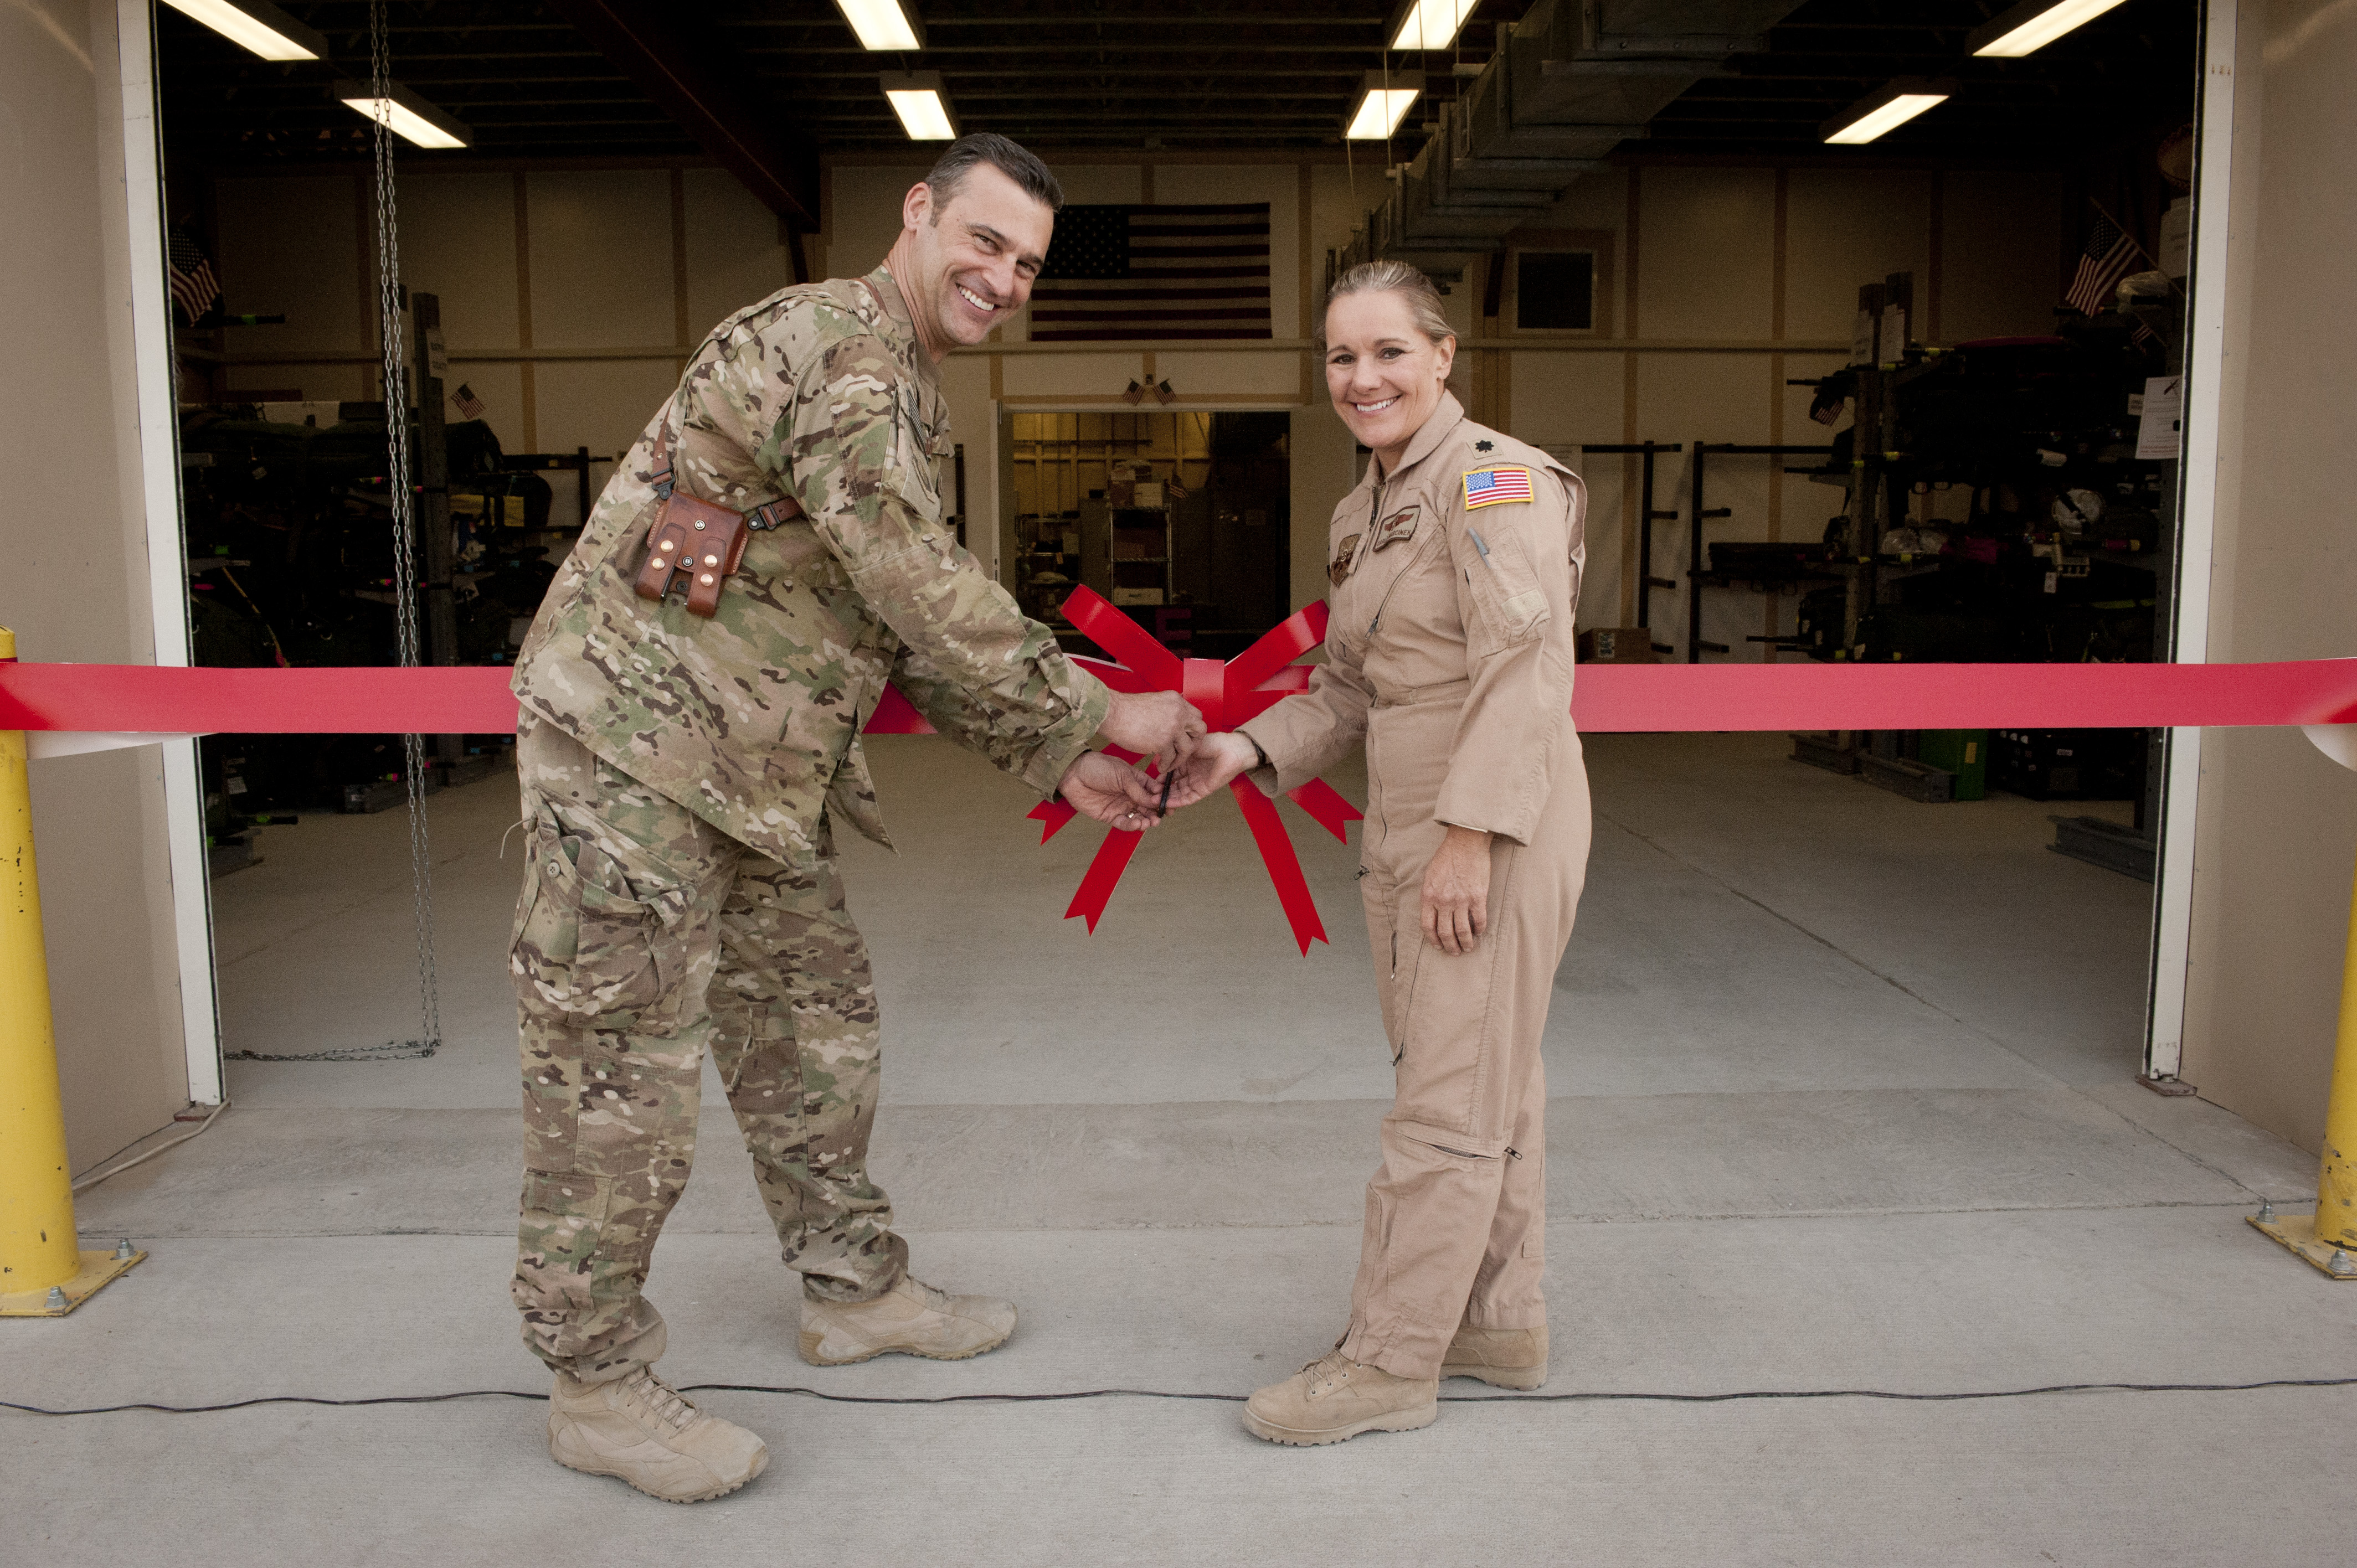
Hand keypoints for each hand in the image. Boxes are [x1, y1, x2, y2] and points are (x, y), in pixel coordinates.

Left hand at [1057, 750, 1165, 831]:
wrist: (1073, 774)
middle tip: (1161, 816)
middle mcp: (1130, 794)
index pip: (1154, 791)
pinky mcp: (1110, 816)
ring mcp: (1121, 805)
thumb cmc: (1098, 767)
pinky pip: (1124, 823)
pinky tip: (1138, 824)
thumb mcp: (1122, 774)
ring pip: (1139, 816)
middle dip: (1156, 812)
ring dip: (1147, 820)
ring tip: (1151, 822)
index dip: (1162, 798)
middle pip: (1148, 806)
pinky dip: (1132, 826)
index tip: (1169, 803)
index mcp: (1136, 781)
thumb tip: (1154, 800)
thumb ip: (1138, 789)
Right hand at [1100, 689, 1205, 771]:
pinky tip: (1160, 766)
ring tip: (1170, 763)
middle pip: (1200, 730)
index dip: (1192, 729)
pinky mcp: (1163, 741)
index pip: (1196, 716)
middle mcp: (1178, 712)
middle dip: (1193, 743)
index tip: (1185, 737)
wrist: (1111, 712)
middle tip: (1183, 751)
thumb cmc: (1126, 709)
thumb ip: (1167, 712)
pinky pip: (1171, 758)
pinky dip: (1167, 765)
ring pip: (1188, 747)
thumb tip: (1173, 725)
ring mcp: (1172, 726)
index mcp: (1176, 701)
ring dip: (1180, 758)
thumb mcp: (1154, 703)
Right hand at [1159, 731, 1259, 809]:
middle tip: (1149, 793)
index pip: (1171, 773)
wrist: (1230, 749)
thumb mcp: (1188, 747)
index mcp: (1187, 762)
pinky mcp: (1204, 790)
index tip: (1150, 781)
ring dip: (1167, 797)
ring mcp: (1197, 783)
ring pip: (1179, 793)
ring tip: (1153, 800)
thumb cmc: (1213, 743)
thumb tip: (1159, 763)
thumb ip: (1175, 757)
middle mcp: (1191, 773)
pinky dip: (1178, 801)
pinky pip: (1189, 798)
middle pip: (1173, 785)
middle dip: (1161, 790)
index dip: (1161, 778)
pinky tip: (1167, 801)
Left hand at [1421, 826, 1491, 954]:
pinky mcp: (1478, 897)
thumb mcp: (1429, 876)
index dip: (1433, 940)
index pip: (1428, 926)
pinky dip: (1480, 929)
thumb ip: (1430, 895)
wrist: (1465, 843)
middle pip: (1445, 933)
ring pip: (1463, 931)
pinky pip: (1479, 920)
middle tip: (1455, 952)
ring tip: (1469, 948)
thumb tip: (1432, 913)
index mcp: (1429, 896)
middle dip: (1450, 947)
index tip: (1438, 946)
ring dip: (1466, 943)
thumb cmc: (1446, 857)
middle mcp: (1444, 901)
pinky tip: (1480, 932)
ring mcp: (1461, 900)